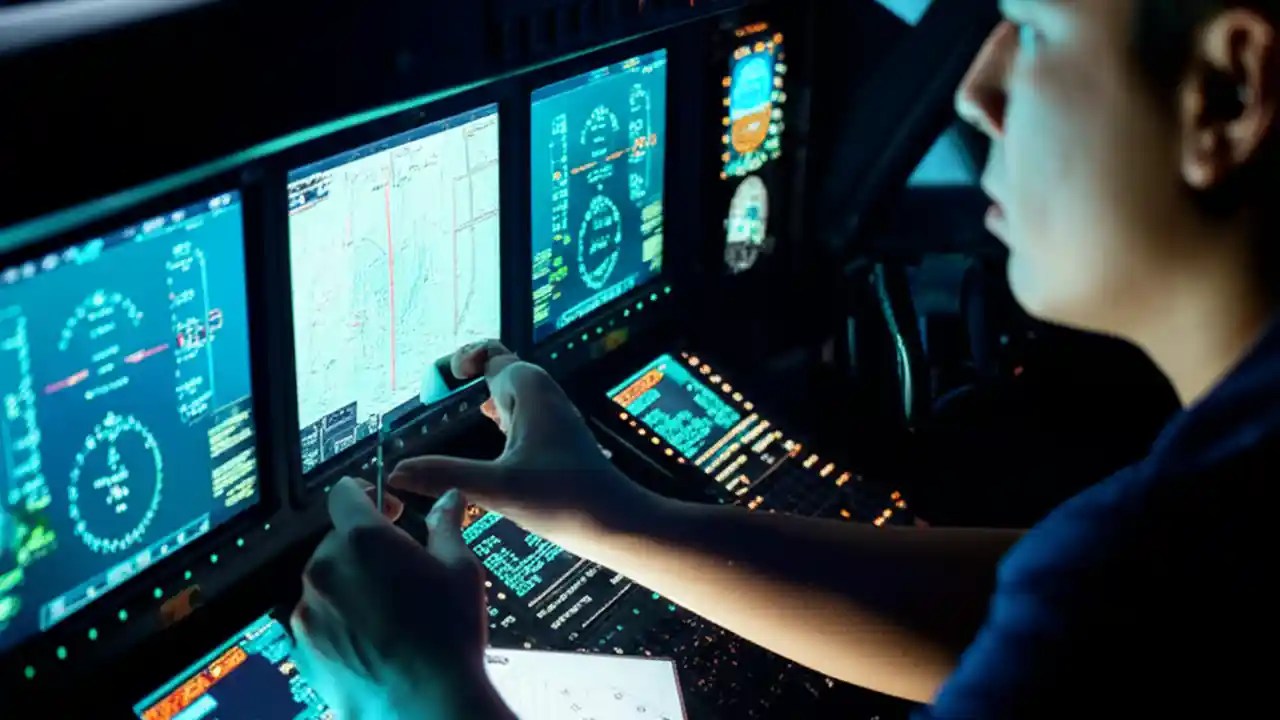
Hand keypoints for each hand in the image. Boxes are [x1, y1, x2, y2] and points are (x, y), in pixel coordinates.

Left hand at [290, 478, 511, 719]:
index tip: (387, 510)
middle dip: (366, 548)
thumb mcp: (460, 569)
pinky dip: (339, 620)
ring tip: (390, 613)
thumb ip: (446, 525)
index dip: (368, 494)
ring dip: (352, 584)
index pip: (345, 493)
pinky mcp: (302, 646)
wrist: (425, 705)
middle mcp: (326, 569)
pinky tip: (373, 639)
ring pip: (327, 580)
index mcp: (363, 540)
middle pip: (338, 540)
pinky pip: (318, 618)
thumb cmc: (447, 636)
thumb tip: (448, 499)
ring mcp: (309, 610)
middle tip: (401, 572)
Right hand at [390, 341, 655, 551]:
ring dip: (482, 395)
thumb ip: (444, 477)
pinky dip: (498, 415)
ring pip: (510, 393)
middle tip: (435, 397)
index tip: (445, 379)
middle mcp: (541, 396)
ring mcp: (550, 417)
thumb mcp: (496, 488)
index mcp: (529, 391)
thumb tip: (396, 473)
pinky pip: (520, 413)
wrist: (614, 520)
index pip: (492, 352)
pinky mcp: (553, 439)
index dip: (464, 356)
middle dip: (467, 376)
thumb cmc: (564, 499)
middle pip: (499, 368)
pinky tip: (489, 429)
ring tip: (453, 409)